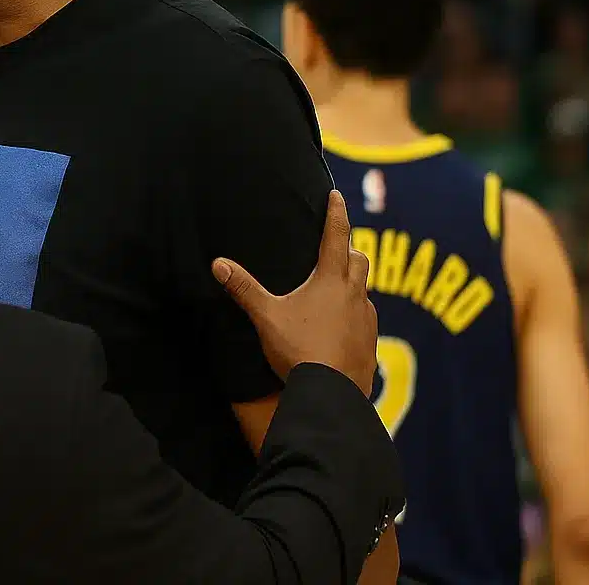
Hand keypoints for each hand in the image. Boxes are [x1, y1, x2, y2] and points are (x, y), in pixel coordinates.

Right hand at [212, 190, 378, 394]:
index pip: (336, 236)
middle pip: (359, 259)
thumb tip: (218, 264)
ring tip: (336, 286)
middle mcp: (354, 294)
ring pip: (364, 289)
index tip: (337, 195)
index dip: (336, 213)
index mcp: (330, 281)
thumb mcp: (266, 317)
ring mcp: (367, 319)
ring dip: (353, 281)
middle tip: (338, 245)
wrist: (332, 393)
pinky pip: (366, 318)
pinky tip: (342, 324)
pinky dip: (355, 312)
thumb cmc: (299, 349)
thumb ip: (244, 289)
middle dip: (349, 248)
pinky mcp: (370, 342)